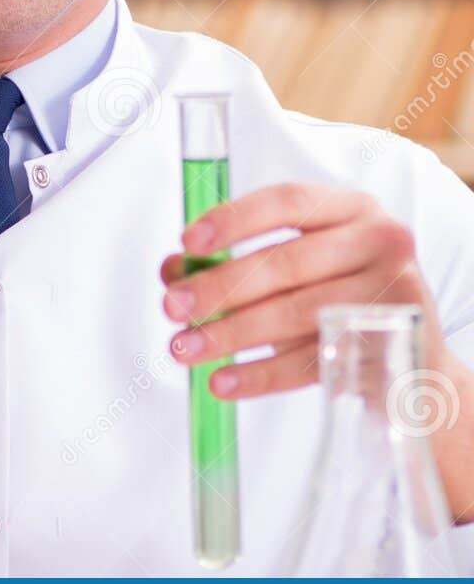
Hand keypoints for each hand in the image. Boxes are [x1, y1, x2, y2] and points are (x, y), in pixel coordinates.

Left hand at [159, 181, 473, 519]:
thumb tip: (172, 269)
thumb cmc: (337, 300)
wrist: (411, 363)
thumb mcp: (290, 273)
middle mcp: (380, 241)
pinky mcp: (393, 345)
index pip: (287, 202)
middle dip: (220, 288)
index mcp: (350, 208)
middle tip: (172, 308)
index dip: (233, 220)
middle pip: (286, 262)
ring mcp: (394, 292)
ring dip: (231, 334)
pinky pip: (314, 361)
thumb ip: (229, 263)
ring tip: (184, 349)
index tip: (187, 244)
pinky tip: (222, 381)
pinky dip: (260, 374)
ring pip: (296, 313)